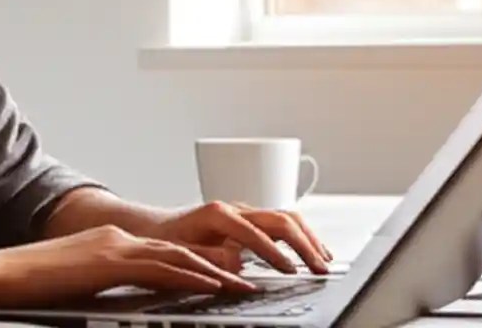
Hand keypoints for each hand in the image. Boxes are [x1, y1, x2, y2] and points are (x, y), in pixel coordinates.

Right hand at [0, 225, 258, 306]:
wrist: (2, 273)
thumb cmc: (34, 285)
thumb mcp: (80, 283)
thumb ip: (107, 286)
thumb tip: (122, 300)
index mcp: (113, 245)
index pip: (168, 252)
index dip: (201, 264)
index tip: (228, 277)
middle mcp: (120, 241)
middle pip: (181, 251)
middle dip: (219, 265)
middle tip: (250, 280)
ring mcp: (116, 249)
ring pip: (179, 257)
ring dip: (217, 273)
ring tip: (246, 287)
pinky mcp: (109, 263)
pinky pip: (160, 270)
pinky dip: (191, 278)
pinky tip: (213, 287)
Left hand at [145, 201, 333, 274]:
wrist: (156, 227)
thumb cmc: (168, 240)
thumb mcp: (181, 252)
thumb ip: (209, 257)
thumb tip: (238, 263)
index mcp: (218, 214)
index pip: (256, 232)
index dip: (274, 254)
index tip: (290, 272)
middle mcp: (235, 208)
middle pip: (279, 219)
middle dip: (303, 244)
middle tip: (319, 268)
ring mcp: (244, 211)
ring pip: (285, 217)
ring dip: (308, 237)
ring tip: (324, 259)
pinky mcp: (249, 218)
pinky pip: (282, 221)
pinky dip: (301, 234)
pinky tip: (312, 249)